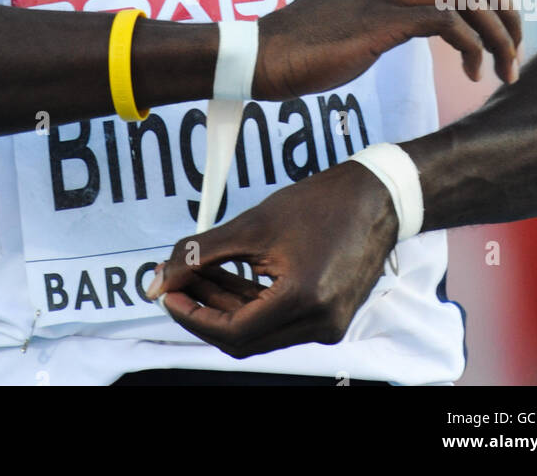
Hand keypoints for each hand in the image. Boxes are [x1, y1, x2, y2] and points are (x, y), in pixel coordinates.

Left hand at [148, 161, 397, 357]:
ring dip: (224, 306)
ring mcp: (327, 325)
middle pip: (244, 338)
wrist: (376, 198)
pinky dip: (249, 303)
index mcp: (303, 301)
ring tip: (195, 273)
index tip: (167, 293)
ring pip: (260, 331)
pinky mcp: (328, 317)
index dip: (193, 316)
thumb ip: (201, 252)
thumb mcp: (253, 224)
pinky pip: (277, 321)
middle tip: (175, 280)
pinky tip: (225, 277)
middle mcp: (319, 324)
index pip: (232, 332)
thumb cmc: (320, 204)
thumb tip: (160, 278)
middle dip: (204, 310)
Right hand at [254, 0, 521, 99]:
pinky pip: (450, 23)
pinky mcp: (384, 17)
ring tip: (502, 70)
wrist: (269, 53)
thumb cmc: (314, 40)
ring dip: (497, 37)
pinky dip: (472, 48)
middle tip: (514, 53)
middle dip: (506, 14)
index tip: (503, 34)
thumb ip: (399, 2)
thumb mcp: (364, 8)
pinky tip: (470, 72)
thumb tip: (441, 19)